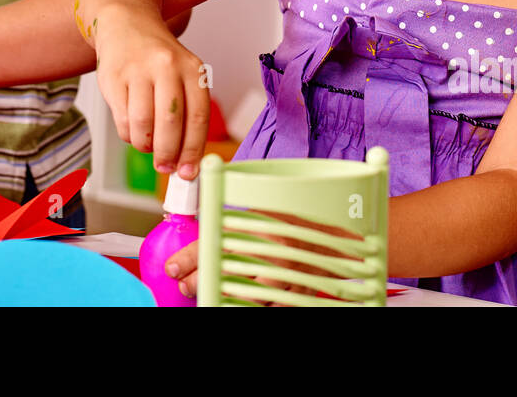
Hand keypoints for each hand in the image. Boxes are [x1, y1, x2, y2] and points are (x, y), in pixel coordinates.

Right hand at [90, 4, 210, 178]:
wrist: (126, 23)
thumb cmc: (158, 60)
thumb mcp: (182, 75)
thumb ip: (187, 113)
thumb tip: (186, 161)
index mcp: (193, 69)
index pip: (198, 117)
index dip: (194, 150)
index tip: (189, 172)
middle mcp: (167, 66)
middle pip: (171, 124)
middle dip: (168, 154)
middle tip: (166, 167)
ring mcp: (138, 70)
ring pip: (143, 125)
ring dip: (146, 145)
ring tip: (148, 145)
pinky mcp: (113, 77)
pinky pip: (122, 120)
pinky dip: (129, 134)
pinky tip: (134, 129)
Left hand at [169, 212, 363, 305]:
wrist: (343, 227)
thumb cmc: (300, 213)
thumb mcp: (265, 207)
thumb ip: (237, 218)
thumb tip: (202, 224)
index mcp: (268, 225)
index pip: (219, 242)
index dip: (192, 258)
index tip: (173, 267)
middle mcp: (279, 254)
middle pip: (227, 275)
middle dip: (201, 283)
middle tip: (187, 285)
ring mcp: (292, 279)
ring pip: (247, 299)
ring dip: (222, 298)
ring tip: (208, 296)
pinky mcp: (302, 295)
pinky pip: (272, 308)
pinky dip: (250, 307)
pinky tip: (235, 303)